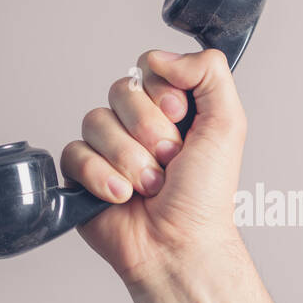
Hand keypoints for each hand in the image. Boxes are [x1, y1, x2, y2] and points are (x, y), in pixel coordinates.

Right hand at [60, 48, 246, 285]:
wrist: (179, 245)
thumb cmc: (205, 196)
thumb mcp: (228, 123)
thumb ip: (210, 72)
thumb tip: (162, 56)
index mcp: (172, 107)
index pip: (149, 67)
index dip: (162, 94)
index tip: (180, 120)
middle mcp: (138, 123)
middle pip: (121, 90)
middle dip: (149, 131)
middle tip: (169, 162)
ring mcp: (108, 147)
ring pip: (96, 120)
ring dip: (129, 160)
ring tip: (150, 186)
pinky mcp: (81, 173)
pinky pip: (74, 151)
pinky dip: (101, 177)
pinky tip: (122, 197)